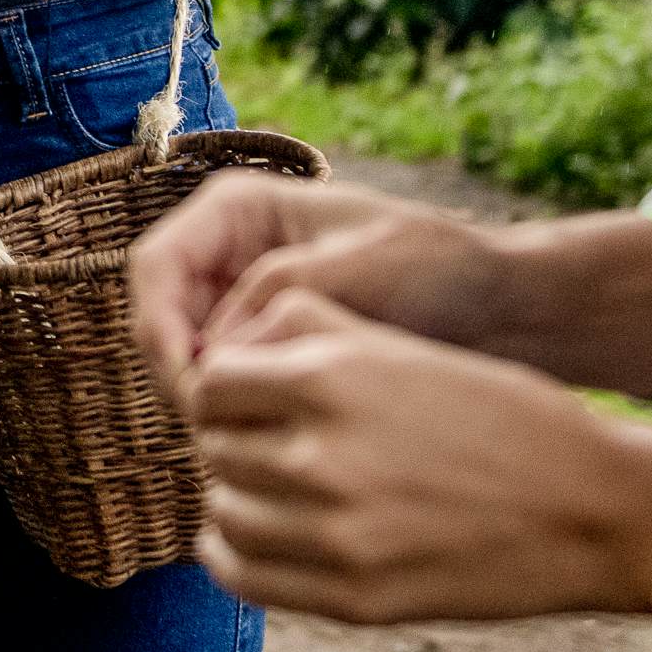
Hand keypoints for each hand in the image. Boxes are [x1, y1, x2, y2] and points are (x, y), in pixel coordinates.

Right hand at [129, 171, 518, 408]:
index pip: (155, 266)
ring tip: (253, 441)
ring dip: (204, 402)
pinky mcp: (260, 347)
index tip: (197, 388)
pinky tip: (270, 443)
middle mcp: (224, 251)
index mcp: (237, 208)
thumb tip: (216, 354)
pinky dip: (231, 414)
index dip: (160, 329)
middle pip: (158, 319)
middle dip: (179, 375)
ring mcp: (237, 301)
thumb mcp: (365, 267)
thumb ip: (282, 294)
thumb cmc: (441, 269)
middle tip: (221, 434)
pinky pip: (220, 384)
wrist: (495, 307)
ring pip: (182, 360)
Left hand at [176, 287, 651, 621]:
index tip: (249, 396)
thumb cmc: (504, 416)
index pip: (212, 382)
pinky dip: (233, 553)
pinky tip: (257, 536)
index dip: (226, 387)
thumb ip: (316, 334)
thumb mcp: (411, 347)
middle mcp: (322, 456)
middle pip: (214, 447)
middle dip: (233, 440)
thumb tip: (229, 343)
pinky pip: (243, 575)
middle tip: (266, 443)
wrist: (594, 509)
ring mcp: (335, 536)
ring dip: (237, 496)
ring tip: (273, 489)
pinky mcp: (352, 598)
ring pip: (222, 511)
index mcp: (334, 379)